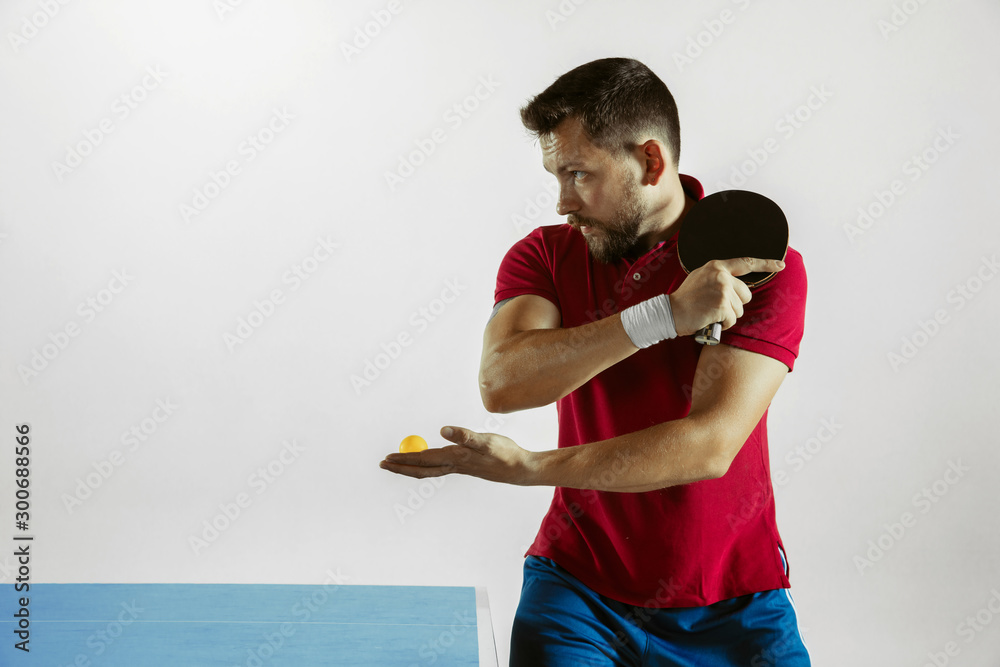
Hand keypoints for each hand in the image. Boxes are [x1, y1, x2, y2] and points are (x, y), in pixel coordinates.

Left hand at [379, 426, 537, 485]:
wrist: (520, 469)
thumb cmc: (505, 454)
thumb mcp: (485, 441)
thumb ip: (464, 435)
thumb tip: (442, 431)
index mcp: (455, 458)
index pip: (423, 460)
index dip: (404, 460)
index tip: (387, 459)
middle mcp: (454, 465)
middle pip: (422, 468)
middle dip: (402, 467)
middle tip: (383, 464)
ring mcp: (460, 466)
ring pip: (429, 469)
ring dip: (412, 466)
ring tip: (399, 462)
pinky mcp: (466, 465)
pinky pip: (439, 466)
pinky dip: (427, 464)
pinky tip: (428, 459)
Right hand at [669, 257, 783, 335]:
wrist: (670, 312)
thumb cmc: (685, 299)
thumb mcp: (701, 278)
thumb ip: (719, 276)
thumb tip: (737, 284)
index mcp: (716, 266)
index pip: (746, 263)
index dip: (765, 264)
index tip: (780, 265)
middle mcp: (721, 275)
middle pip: (746, 294)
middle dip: (735, 305)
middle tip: (715, 307)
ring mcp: (722, 289)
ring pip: (740, 309)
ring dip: (727, 316)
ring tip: (710, 313)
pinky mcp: (721, 305)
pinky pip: (732, 319)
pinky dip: (723, 324)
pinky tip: (710, 320)